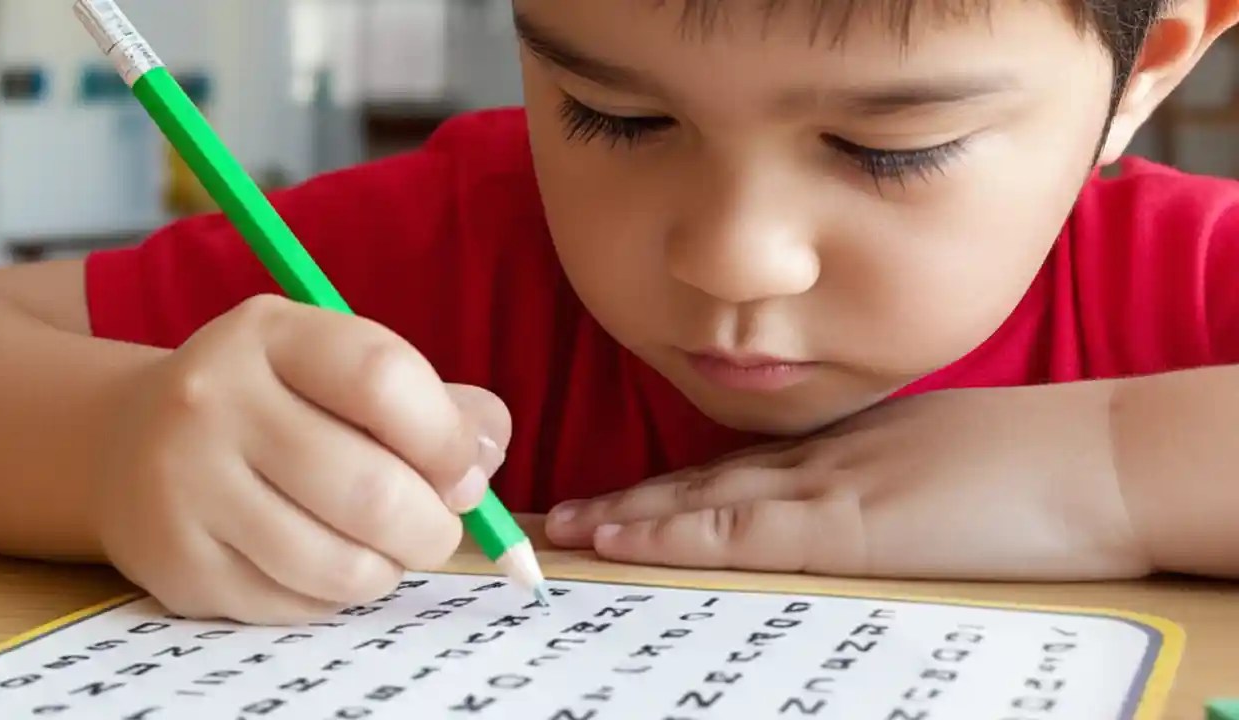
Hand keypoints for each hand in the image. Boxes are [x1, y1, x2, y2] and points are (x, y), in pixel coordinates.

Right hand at [89, 294, 510, 623]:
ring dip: (389, 569)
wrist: (128, 442)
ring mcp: (186, 484)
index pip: (382, 379)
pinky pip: (297, 604)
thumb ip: (435, 403)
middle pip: (368, 488)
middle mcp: (214, 399)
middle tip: (438, 528)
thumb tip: (486, 454)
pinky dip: (336, 596)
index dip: (446, 437)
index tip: (463, 469)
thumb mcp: (341, 371)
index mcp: (272, 334)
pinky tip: (326, 563)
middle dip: (433, 526)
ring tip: (387, 548)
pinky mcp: (177, 563)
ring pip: (337, 564)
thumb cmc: (274, 405)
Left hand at [545, 383, 1151, 580]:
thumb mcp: (935, 463)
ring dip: (628, 516)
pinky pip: (738, 531)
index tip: (612, 500)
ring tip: (564, 527)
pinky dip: (674, 534)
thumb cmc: (1034, 468)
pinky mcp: (845, 525)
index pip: (732, 471)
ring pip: (701, 501)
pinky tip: (625, 540)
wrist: (1097, 461)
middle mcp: (816, 462)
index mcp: (839, 450)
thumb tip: (848, 502)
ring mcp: (826, 489)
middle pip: (699, 482)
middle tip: (557, 509)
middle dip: (626, 500)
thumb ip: (879, 478)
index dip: (666, 489)